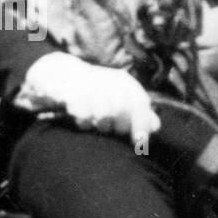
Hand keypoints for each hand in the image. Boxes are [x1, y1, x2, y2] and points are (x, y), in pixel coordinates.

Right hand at [15, 53, 160, 145]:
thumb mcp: (118, 99)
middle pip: (122, 111)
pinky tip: (81, 119)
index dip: (142, 124)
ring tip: (96, 123)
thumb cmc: (95, 92)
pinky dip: (84, 122)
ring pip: (103, 115)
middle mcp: (109, 80)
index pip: (140, 103)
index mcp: (124, 82)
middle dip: (118, 126)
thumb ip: (138, 113)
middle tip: (110, 129)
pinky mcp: (71, 91)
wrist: (61, 74)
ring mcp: (90, 84)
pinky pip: (83, 115)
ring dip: (100, 125)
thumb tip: (156, 126)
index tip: (140, 143)